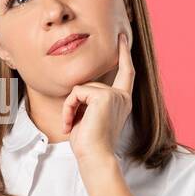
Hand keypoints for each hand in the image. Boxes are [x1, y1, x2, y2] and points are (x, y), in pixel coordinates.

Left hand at [62, 30, 134, 165]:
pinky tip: (71, 123)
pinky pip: (76, 92)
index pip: (125, 72)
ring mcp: (114, 95)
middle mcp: (122, 96)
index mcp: (122, 101)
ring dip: (70, 107)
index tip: (123, 37)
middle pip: (89, 84)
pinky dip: (69, 107)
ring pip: (80, 88)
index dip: (124, 54)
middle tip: (71, 124)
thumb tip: (78, 89)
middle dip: (74, 102)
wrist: (94, 157)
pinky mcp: (104, 97)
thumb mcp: (90, 116)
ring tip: (72, 125)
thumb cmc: (90, 143)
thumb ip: (90, 100)